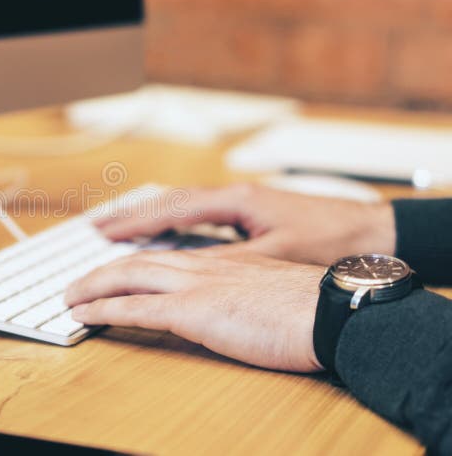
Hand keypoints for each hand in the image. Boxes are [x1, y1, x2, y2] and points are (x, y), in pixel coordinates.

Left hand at [65, 251, 324, 371]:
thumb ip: (247, 292)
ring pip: (128, 275)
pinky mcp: (193, 310)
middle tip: (78, 283)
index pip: (168, 255)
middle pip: (139, 260)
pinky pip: (135, 306)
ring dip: (93, 285)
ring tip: (70, 297)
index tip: (118, 267)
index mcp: (225, 261)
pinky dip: (104, 308)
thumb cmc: (315, 308)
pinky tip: (84, 314)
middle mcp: (204, 265)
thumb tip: (236, 305)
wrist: (334, 311)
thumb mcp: (275, 291)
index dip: (138, 260)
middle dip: (103, 270)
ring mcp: (196, 284)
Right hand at [97, 184, 394, 264]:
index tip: (104, 234)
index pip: (172, 210)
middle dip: (131, 215)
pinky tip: (163, 233)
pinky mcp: (249, 214)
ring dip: (149, 217)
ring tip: (119, 228)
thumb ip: (225, 263)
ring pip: (182, 206)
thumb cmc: (327, 242)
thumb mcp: (273, 258)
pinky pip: (197, 215)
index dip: (134, 223)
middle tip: (97, 227)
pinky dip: (171, 223)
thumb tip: (180, 272)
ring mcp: (240, 202)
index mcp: (235, 201)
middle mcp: (233, 195)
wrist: (371, 233)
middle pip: (170, 202)